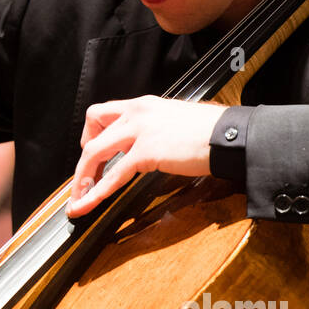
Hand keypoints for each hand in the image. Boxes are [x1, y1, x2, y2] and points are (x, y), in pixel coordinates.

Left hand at [67, 96, 226, 217]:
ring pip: (93, 152)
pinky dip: (97, 192)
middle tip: (82, 181)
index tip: (94, 156)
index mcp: (143, 104)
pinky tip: (89, 203)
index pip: (102, 113)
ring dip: (82, 179)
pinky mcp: (146, 152)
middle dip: (82, 161)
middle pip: (91, 132)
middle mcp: (136, 112)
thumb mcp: (175, 121)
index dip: (91, 135)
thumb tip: (144, 149)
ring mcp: (139, 131)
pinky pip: (113, 175)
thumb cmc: (212, 132)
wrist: (231, 135)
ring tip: (77, 200)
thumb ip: (154, 130)